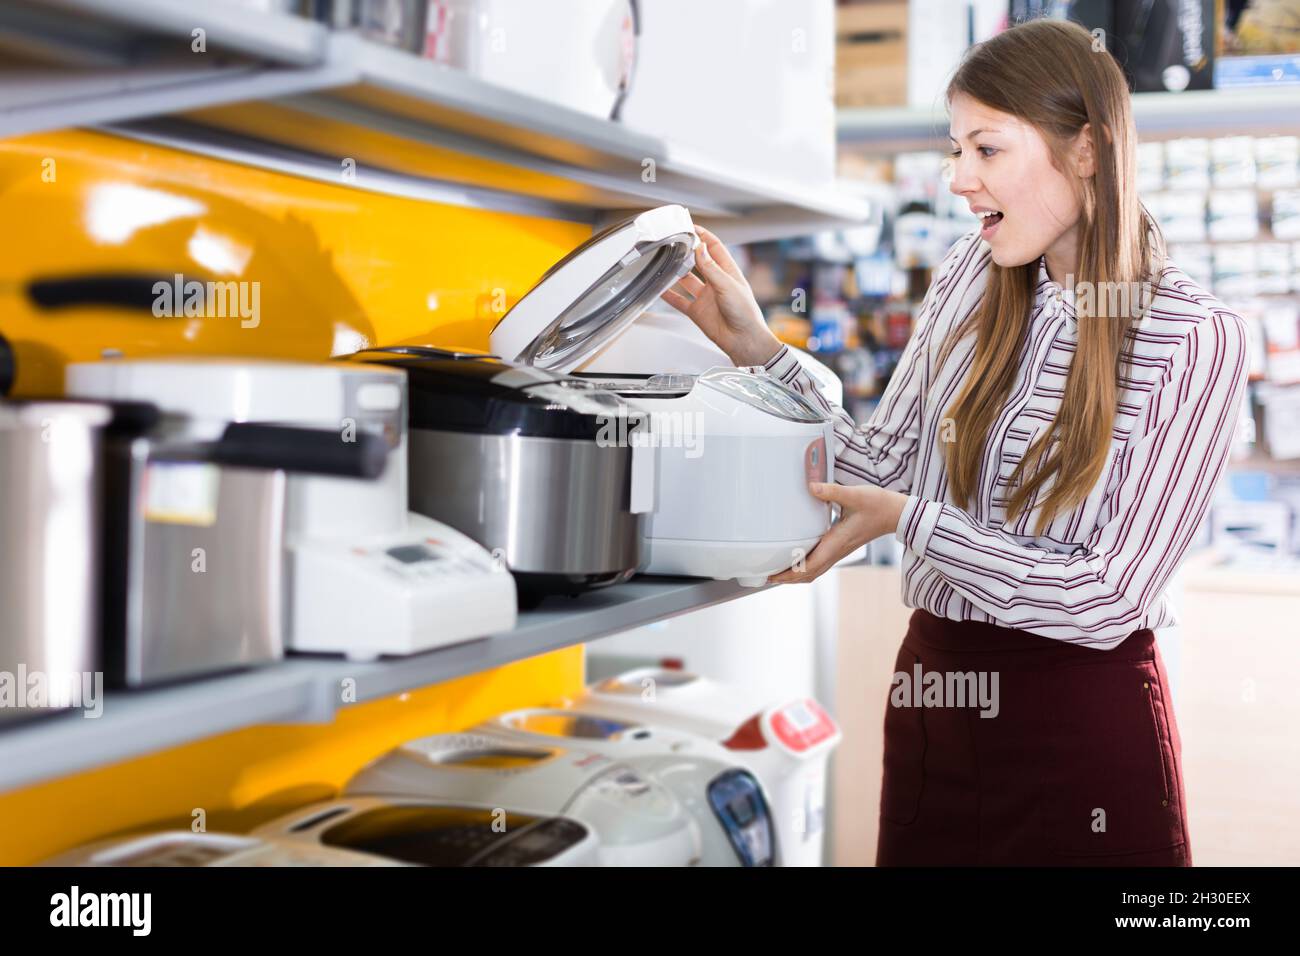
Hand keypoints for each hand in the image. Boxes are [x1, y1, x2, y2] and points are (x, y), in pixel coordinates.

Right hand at [660, 225, 781, 366]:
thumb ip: (711, 268)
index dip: (703, 237)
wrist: (743, 340)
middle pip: (698, 262)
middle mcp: (716, 283)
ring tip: (665, 263)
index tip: (691, 228)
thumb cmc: (745, 314)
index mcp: (728, 272)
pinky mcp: (697, 311)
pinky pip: (680, 301)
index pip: (714, 248)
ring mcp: (706, 297)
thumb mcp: (728, 286)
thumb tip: (700, 249)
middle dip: (687, 252)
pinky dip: (669, 295)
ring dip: (677, 273)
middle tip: (675, 243)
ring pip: (687, 280)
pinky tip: (660, 289)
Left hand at [768, 483, 908, 584]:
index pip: (809, 565)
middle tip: (767, 576)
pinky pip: (821, 563)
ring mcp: (840, 550)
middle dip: (787, 578)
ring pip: (815, 571)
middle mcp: (837, 550)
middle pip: (809, 574)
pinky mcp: (842, 546)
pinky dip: (806, 567)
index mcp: (837, 542)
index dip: (789, 573)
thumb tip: (811, 487)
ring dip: (796, 575)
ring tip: (778, 573)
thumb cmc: (878, 504)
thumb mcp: (855, 494)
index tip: (772, 575)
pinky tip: (799, 560)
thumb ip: (832, 491)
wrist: (897, 514)